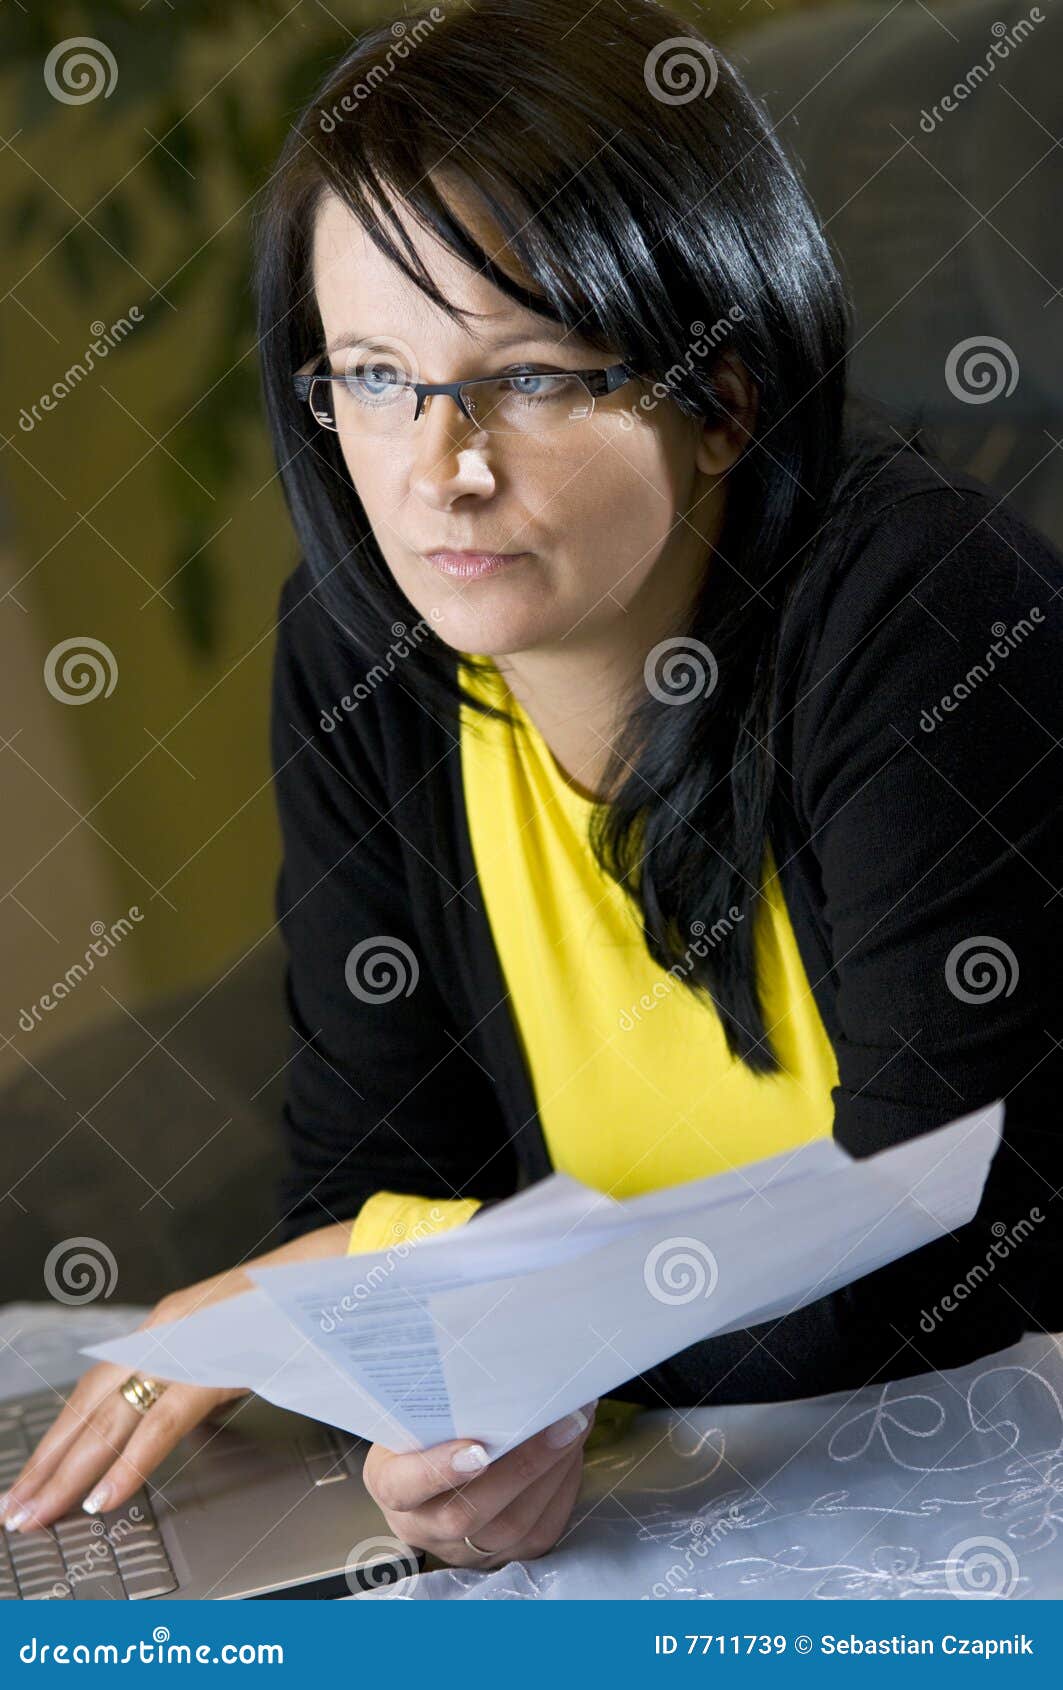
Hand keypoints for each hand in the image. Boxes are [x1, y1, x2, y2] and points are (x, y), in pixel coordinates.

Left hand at [0, 1218, 351, 1533]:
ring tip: (38, 1514)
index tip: (36, 1478)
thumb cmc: (299, 1306)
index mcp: (167, 1325)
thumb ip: (202, 1370)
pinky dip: (129, 1465)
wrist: (339, 1269)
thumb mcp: (236, 1340)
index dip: (62, 1437)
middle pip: (87, 1407)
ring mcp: (183, 1344)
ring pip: (110, 1419)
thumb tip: (177, 1414)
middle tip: (17, 1511)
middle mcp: (163, 1330)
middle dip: (48, 1464)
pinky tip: (105, 1498)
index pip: (95, 1389)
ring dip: (69, 1473)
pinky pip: (160, 1423)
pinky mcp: (211, 1362)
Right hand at [362, 1400, 597, 1569]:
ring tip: (575, 1425)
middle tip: (560, 1420)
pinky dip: (562, 1486)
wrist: (430, 1470)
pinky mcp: (504, 1556)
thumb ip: (440, 1401)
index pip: (404, 1487)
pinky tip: (573, 1449)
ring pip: (512, 1527)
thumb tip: (496, 1363)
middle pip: (468, 1513)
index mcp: (389, 1485)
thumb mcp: (413, 1412)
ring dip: (552, 1472)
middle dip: (522, 1466)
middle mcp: (423, 1525)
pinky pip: (539, 1531)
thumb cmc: (424, 1429)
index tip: (477, 1448)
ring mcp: (464, 1549)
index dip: (438, 1472)